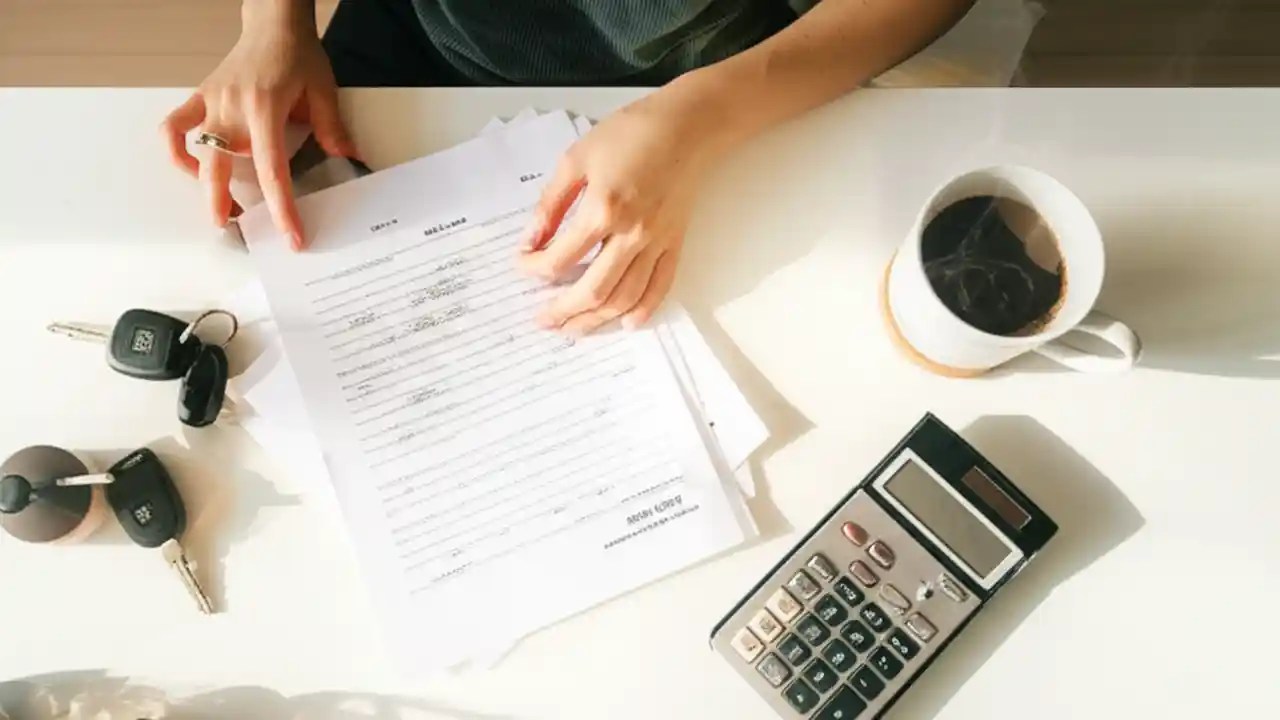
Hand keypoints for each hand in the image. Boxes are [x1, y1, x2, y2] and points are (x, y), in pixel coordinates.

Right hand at [160, 3, 354, 248]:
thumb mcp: (323, 90)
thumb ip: (331, 127)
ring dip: (202, 184)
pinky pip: (174, 126)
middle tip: (241, 231)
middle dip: (226, 205)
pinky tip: (193, 166)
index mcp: (264, 109)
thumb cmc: (297, 54)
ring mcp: (212, 102)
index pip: (272, 170)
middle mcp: (232, 108)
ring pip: (194, 151)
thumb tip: (346, 158)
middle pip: (219, 168)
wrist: (273, 23)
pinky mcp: (202, 97)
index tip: (291, 236)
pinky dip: (177, 150)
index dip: (281, 208)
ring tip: (221, 207)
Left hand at [518, 79, 730, 334]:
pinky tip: (625, 323)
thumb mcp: (576, 159)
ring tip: (573, 328)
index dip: (535, 269)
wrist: (686, 128)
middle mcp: (631, 234)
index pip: (561, 258)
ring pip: (625, 298)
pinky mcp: (675, 245)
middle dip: (562, 311)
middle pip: (593, 290)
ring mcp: (656, 243)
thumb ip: (551, 204)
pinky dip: (643, 310)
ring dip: (596, 320)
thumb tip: (531, 241)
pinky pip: (660, 287)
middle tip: (542, 320)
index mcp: (602, 208)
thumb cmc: (630, 134)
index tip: (522, 266)